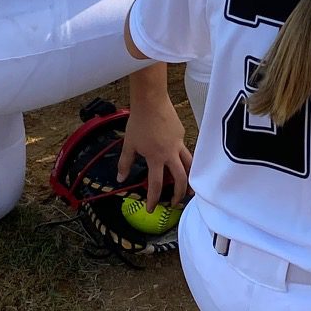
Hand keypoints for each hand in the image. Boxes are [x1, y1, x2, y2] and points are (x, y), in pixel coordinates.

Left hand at [118, 96, 191, 212]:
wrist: (152, 101)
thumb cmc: (138, 122)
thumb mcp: (129, 144)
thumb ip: (125, 163)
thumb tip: (120, 178)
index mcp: (156, 158)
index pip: (156, 184)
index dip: (153, 199)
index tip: (151, 208)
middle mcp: (170, 154)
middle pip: (180, 178)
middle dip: (179, 194)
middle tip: (174, 203)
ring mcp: (179, 144)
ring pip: (190, 165)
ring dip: (190, 179)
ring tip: (190, 189)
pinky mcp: (182, 135)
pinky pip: (185, 151)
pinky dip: (185, 160)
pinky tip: (181, 161)